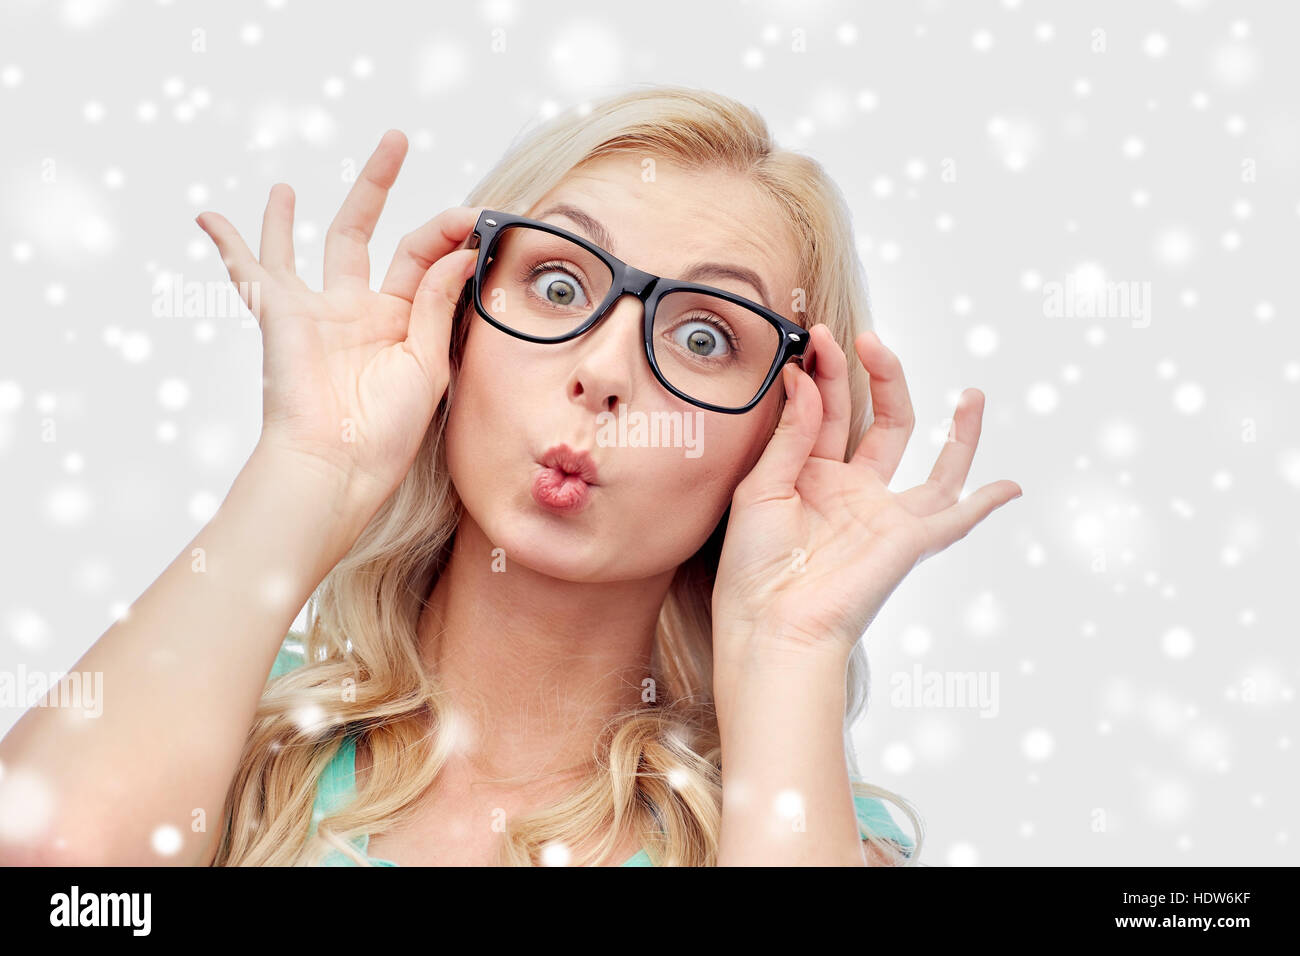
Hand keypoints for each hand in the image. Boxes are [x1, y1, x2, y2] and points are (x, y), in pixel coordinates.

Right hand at [196, 129, 480, 512]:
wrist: (336, 465)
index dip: (449, 231)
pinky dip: (230, 243)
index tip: (476, 213)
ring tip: (288, 186)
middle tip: (395, 139)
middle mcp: (358, 309)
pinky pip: (250, 271)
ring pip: (305, 247)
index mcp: (401, 321)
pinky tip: (210, 217)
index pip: (425, 257)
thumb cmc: (386, 430)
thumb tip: (462, 249)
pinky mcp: (280, 313)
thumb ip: (436, 302)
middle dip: (379, 186)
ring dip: (295, 213)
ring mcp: (317, 309)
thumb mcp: (427, 363)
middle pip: (367, 233)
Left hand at [712, 324, 1022, 664]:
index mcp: (811, 476)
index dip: (827, 372)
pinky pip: (957, 520)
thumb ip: (791, 434)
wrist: (770, 625)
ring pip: (934, 467)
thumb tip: (810, 379)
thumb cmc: (752, 567)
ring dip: (958, 430)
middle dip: (879, 377)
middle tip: (869, 339)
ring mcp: (884, 516)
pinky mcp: (909, 542)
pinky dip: (986, 503)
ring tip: (972, 392)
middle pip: (882, 423)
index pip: (829, 409)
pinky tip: (1010, 486)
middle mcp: (853, 491)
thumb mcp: (760, 489)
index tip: (817, 337)